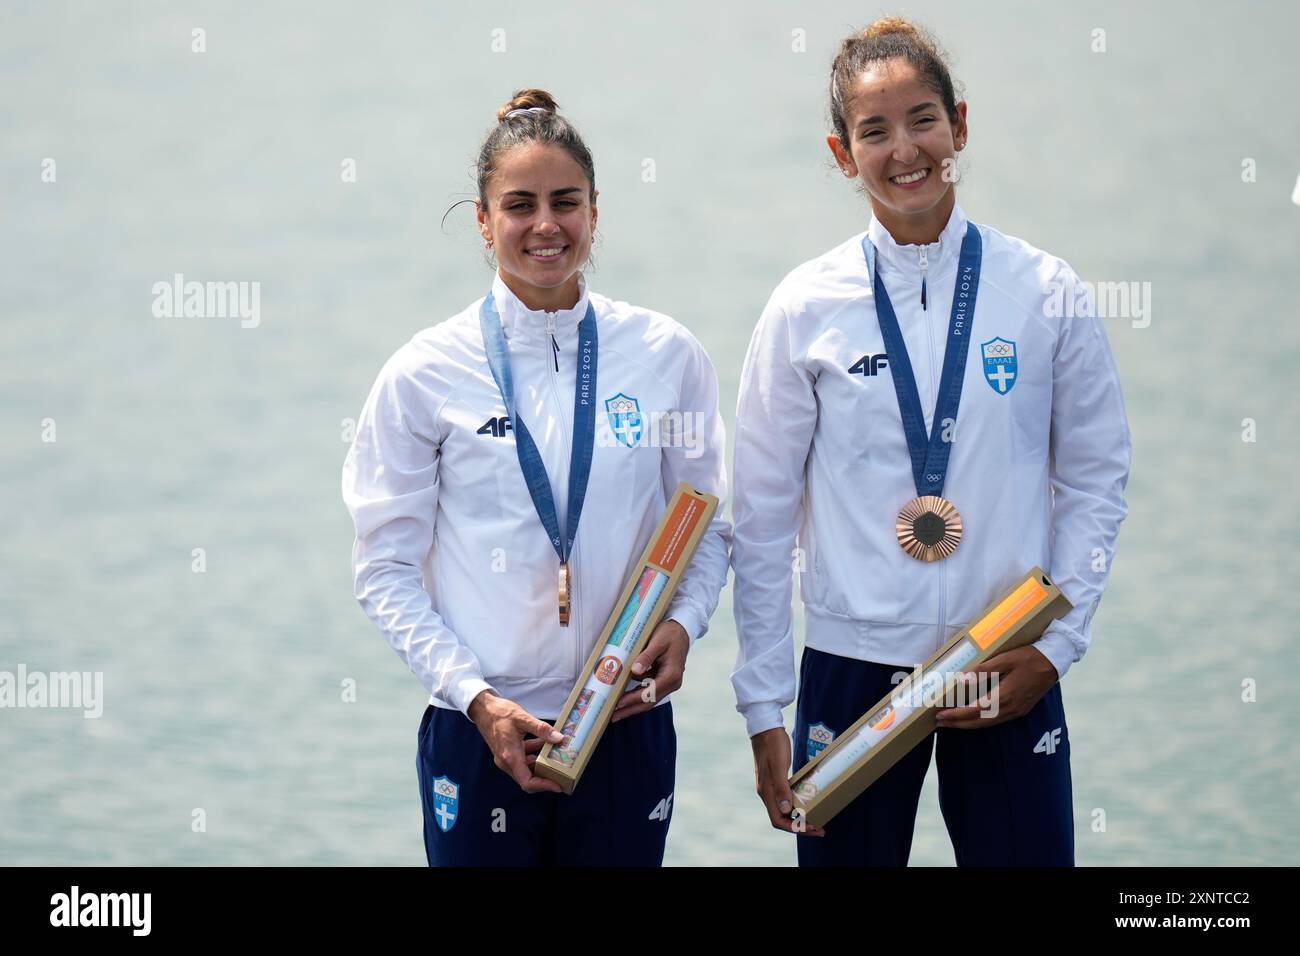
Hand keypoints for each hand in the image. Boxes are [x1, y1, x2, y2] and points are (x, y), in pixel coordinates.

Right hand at [467, 691, 564, 792]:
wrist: (482, 709)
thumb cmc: (499, 713)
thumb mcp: (523, 718)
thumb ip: (542, 729)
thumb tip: (558, 738)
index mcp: (510, 756)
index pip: (527, 781)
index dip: (543, 786)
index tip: (557, 786)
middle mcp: (506, 761)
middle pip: (527, 779)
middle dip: (544, 778)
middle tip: (561, 775)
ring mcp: (504, 758)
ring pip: (525, 769)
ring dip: (539, 765)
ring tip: (555, 757)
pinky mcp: (505, 753)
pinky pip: (521, 760)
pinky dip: (533, 755)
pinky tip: (543, 743)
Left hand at [610, 618, 688, 721]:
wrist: (682, 630)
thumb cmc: (670, 634)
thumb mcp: (657, 642)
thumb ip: (646, 657)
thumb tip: (635, 671)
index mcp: (672, 675)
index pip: (650, 692)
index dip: (633, 699)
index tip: (618, 703)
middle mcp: (672, 683)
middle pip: (649, 701)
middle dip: (631, 709)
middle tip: (613, 716)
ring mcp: (669, 683)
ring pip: (649, 699)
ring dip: (633, 705)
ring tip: (616, 711)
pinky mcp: (664, 681)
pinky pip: (649, 692)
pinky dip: (637, 696)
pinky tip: (624, 698)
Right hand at [750, 728, 824, 836]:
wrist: (765, 727)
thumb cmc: (773, 744)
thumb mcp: (779, 765)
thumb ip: (781, 788)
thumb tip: (787, 810)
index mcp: (766, 792)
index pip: (778, 820)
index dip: (795, 828)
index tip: (812, 829)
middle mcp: (766, 792)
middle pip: (782, 818)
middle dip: (800, 826)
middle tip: (819, 828)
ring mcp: (770, 785)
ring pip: (784, 809)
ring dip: (799, 817)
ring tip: (815, 818)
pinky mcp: (775, 778)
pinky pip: (785, 798)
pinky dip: (796, 805)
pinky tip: (806, 801)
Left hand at [934, 645, 1058, 728]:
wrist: (1053, 662)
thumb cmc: (1028, 657)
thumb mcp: (1004, 659)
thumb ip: (982, 670)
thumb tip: (962, 680)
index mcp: (1004, 696)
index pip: (974, 710)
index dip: (956, 715)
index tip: (940, 715)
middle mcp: (1010, 708)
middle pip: (979, 721)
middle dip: (958, 723)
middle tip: (940, 722)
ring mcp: (1016, 711)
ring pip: (988, 723)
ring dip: (969, 724)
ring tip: (952, 722)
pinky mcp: (1020, 710)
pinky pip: (996, 720)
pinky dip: (981, 721)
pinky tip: (973, 718)